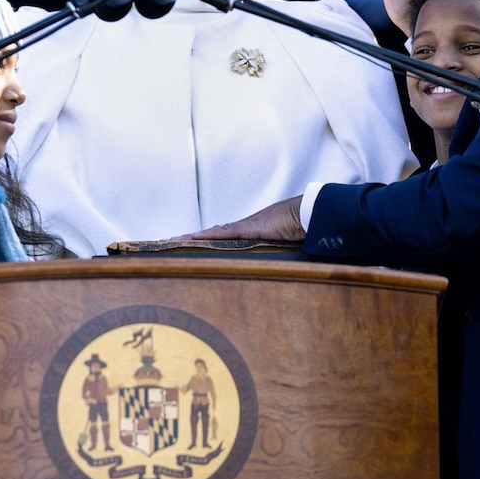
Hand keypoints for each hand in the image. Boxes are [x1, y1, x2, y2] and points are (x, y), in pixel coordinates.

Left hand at [181, 196, 305, 242]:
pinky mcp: (249, 228)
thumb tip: (275, 266)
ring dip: (193, 237)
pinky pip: (224, 233)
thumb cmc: (299, 225)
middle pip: (211, 233)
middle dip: (191, 238)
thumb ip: (275, 251)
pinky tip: (193, 238)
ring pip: (213, 233)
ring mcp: (245, 226)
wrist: (309, 212)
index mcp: (249, 231)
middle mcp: (243, 227)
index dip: (205, 239)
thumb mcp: (284, 242)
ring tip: (174, 241)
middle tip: (171, 242)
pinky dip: (208, 236)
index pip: (221, 235)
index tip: (189, 243)